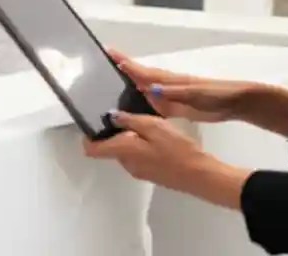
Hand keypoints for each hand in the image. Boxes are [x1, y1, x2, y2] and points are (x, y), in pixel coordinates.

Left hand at [83, 111, 248, 208]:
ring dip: (129, 138)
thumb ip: (130, 120)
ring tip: (143, 120)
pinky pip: (138, 156)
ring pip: (125, 151)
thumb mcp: (154, 126)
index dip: (88, 136)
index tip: (93, 121)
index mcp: (123, 151)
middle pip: (109, 148)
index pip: (92, 149)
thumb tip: (111, 116)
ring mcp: (138, 171)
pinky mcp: (150, 173)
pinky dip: (140, 145)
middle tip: (124, 112)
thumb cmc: (176, 149)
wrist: (200, 175)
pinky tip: (155, 135)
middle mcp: (126, 164)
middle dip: (113, 132)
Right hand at [107, 48, 246, 123]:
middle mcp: (164, 86)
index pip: (142, 70)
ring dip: (127, 87)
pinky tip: (131, 110)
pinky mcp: (173, 108)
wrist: (234, 103)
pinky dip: (139, 104)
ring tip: (108, 87)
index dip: (125, 62)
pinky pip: (151, 105)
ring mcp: (168, 97)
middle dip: (121, 70)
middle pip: (138, 77)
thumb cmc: (216, 94)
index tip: (108, 52)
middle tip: (100, 66)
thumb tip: (149, 89)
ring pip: (143, 90)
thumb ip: (174, 92)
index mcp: (169, 80)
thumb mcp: (195, 93)